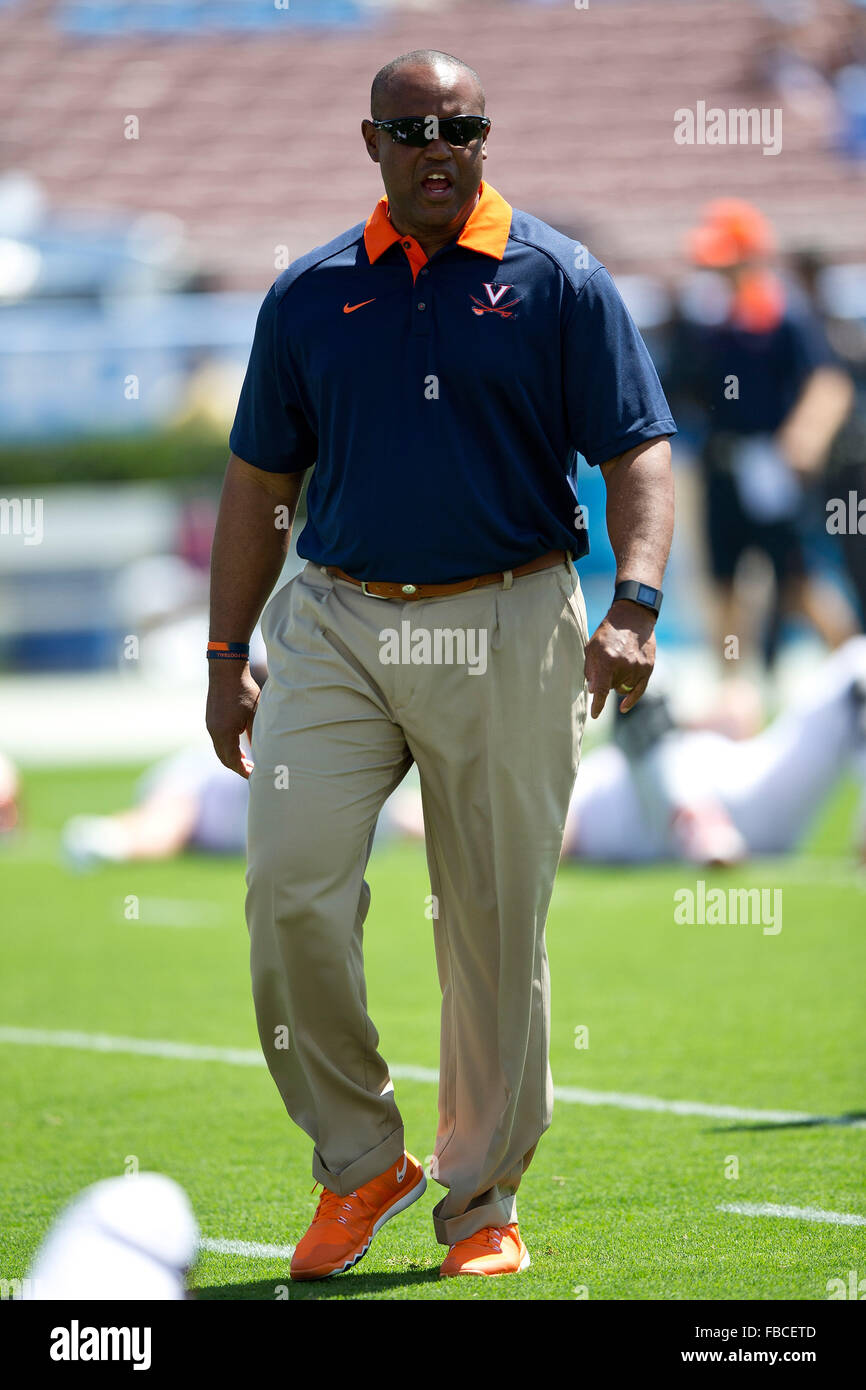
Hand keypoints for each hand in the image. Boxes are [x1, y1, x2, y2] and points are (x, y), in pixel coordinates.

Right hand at [205, 662, 260, 777]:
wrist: (226, 670)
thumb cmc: (244, 691)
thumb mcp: (255, 715)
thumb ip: (256, 735)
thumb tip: (260, 753)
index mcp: (224, 733)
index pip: (233, 760)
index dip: (243, 771)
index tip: (254, 776)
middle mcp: (214, 731)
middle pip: (224, 758)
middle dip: (237, 767)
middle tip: (252, 772)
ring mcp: (210, 725)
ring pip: (220, 750)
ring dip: (232, 757)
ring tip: (247, 762)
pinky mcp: (211, 719)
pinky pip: (218, 740)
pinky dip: (227, 747)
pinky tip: (239, 746)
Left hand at [584, 599, 655, 718]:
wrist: (632, 618)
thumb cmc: (608, 633)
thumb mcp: (592, 648)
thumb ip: (591, 670)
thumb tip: (594, 691)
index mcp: (608, 660)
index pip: (603, 690)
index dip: (598, 705)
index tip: (595, 715)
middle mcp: (625, 666)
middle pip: (611, 687)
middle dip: (606, 681)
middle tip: (606, 664)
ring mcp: (638, 668)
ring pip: (623, 688)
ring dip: (618, 682)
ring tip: (618, 663)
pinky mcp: (648, 668)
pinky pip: (639, 690)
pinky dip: (631, 699)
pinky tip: (623, 707)